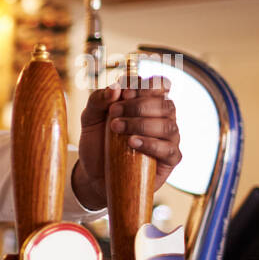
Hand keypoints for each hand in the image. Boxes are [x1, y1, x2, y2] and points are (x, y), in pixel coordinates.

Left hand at [74, 75, 180, 208]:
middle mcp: (162, 118)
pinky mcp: (168, 160)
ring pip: (168, 125)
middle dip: (138, 105)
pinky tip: (132, 142)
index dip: (145, 85)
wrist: (92, 174)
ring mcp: (168, 139)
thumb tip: (115, 89)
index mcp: (148, 102)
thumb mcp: (89, 118)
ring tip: (116, 128)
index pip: (159, 85)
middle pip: (165, 104)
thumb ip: (98, 100)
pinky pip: (169, 150)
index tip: (124, 92)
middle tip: (113, 113)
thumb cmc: (96, 142)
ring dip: (141, 124)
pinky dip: (151, 144)